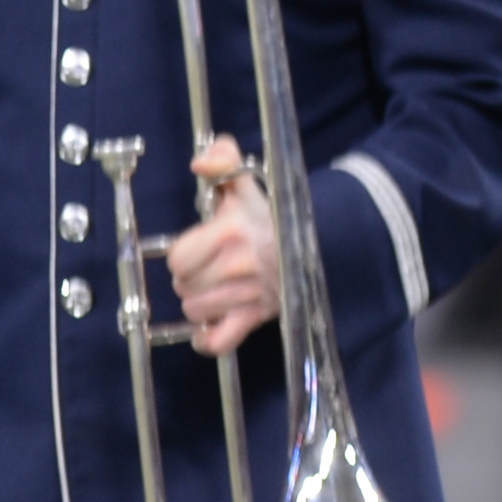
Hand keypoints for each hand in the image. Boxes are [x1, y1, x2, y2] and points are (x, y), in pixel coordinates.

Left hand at [168, 139, 277, 356]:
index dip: (185, 256)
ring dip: (202, 304)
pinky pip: (221, 341)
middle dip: (192, 280)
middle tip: (211, 270)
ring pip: (197, 312)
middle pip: (184, 287)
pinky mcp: (258, 317)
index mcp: (229, 232)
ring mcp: (249, 294)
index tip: (201, 250)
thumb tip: (200, 163)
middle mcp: (238, 265)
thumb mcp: (246, 184)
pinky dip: (209, 340)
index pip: (179, 259)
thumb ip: (221, 159)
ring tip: (218, 290)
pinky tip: (208, 331)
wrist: (323, 243)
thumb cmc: (273, 218)